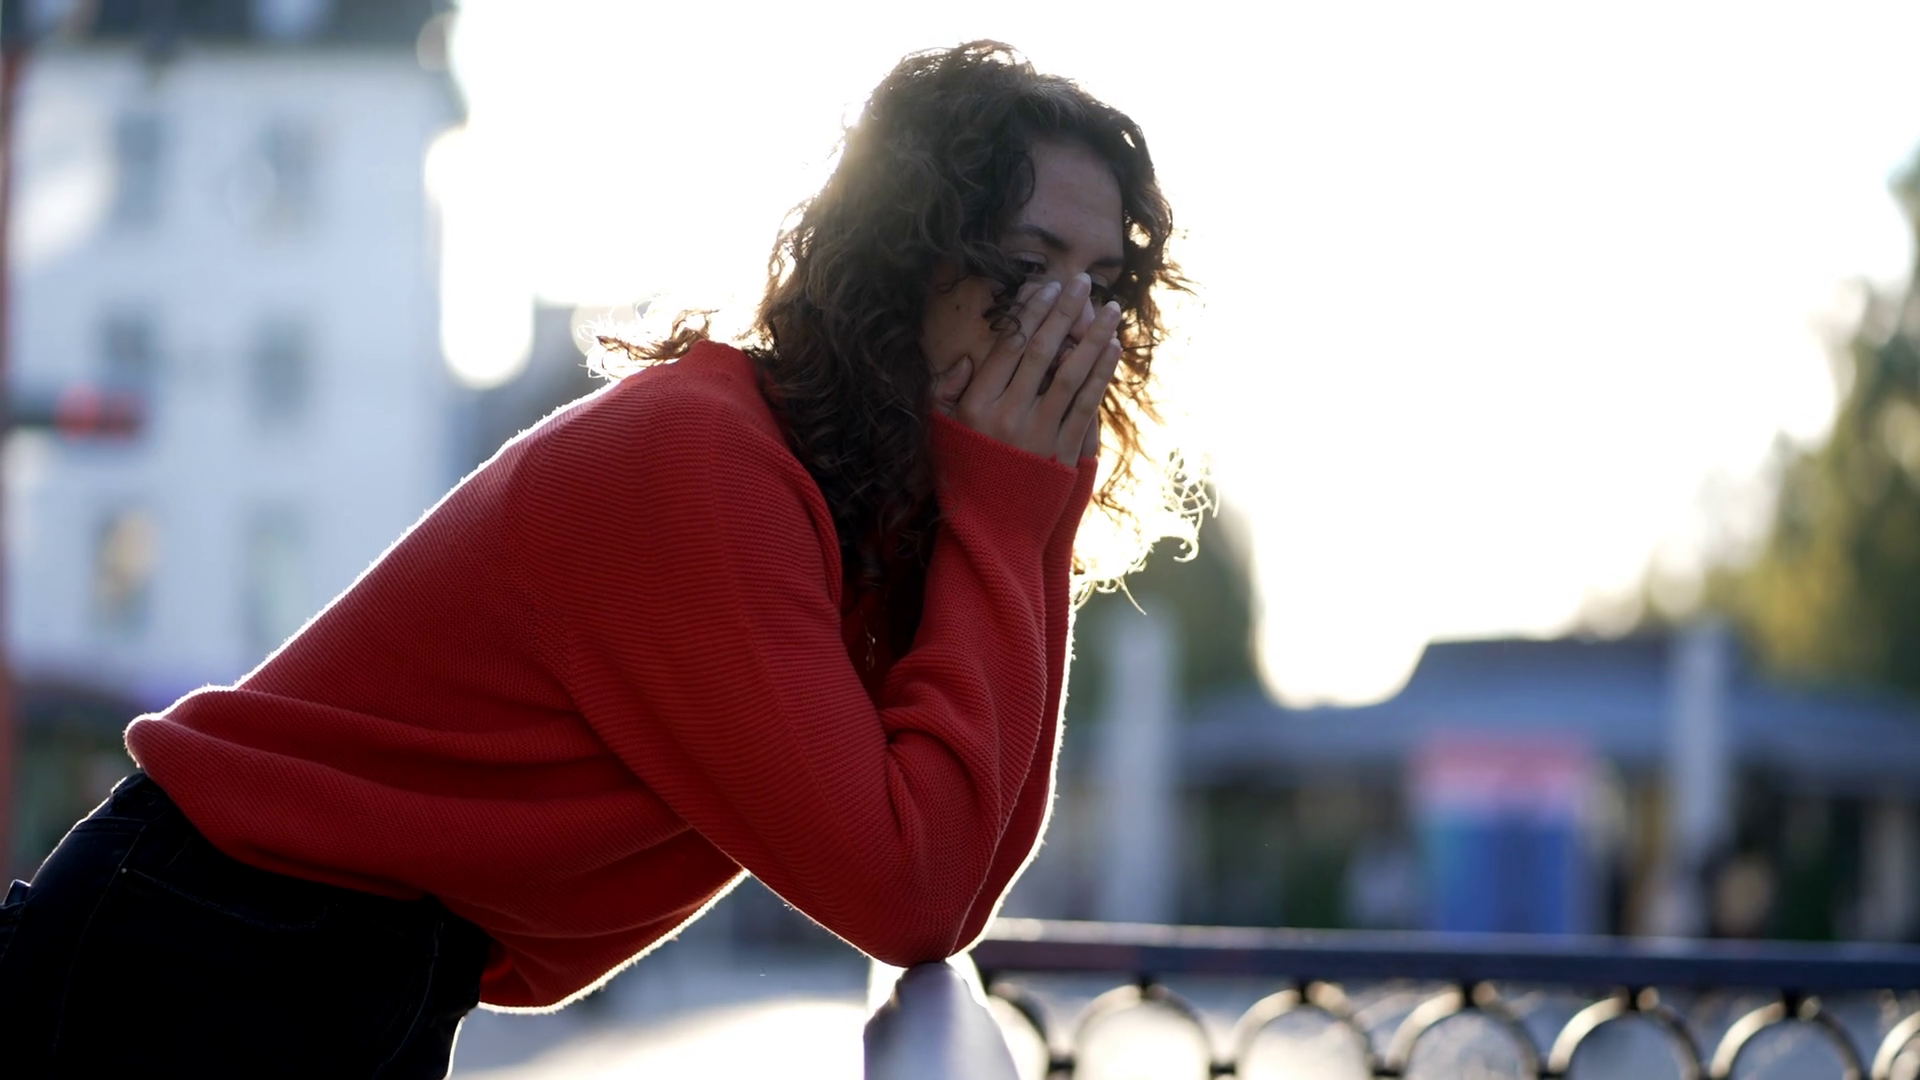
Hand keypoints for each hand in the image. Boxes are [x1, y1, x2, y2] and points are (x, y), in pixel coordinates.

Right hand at [942, 274, 1121, 465]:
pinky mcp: (1063, 453)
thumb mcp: (940, 432)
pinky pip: (1086, 405)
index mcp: (977, 405)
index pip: (1008, 346)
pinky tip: (1112, 350)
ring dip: (1093, 337)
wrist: (990, 530)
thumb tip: (967, 358)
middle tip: (1083, 283)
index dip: (1030, 313)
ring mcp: (1038, 434)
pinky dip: (1100, 374)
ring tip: (1111, 309)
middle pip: (1042, 351)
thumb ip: (945, 393)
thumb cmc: (964, 475)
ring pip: (1071, 374)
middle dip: (1065, 313)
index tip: (1047, 287)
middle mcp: (1008, 415)